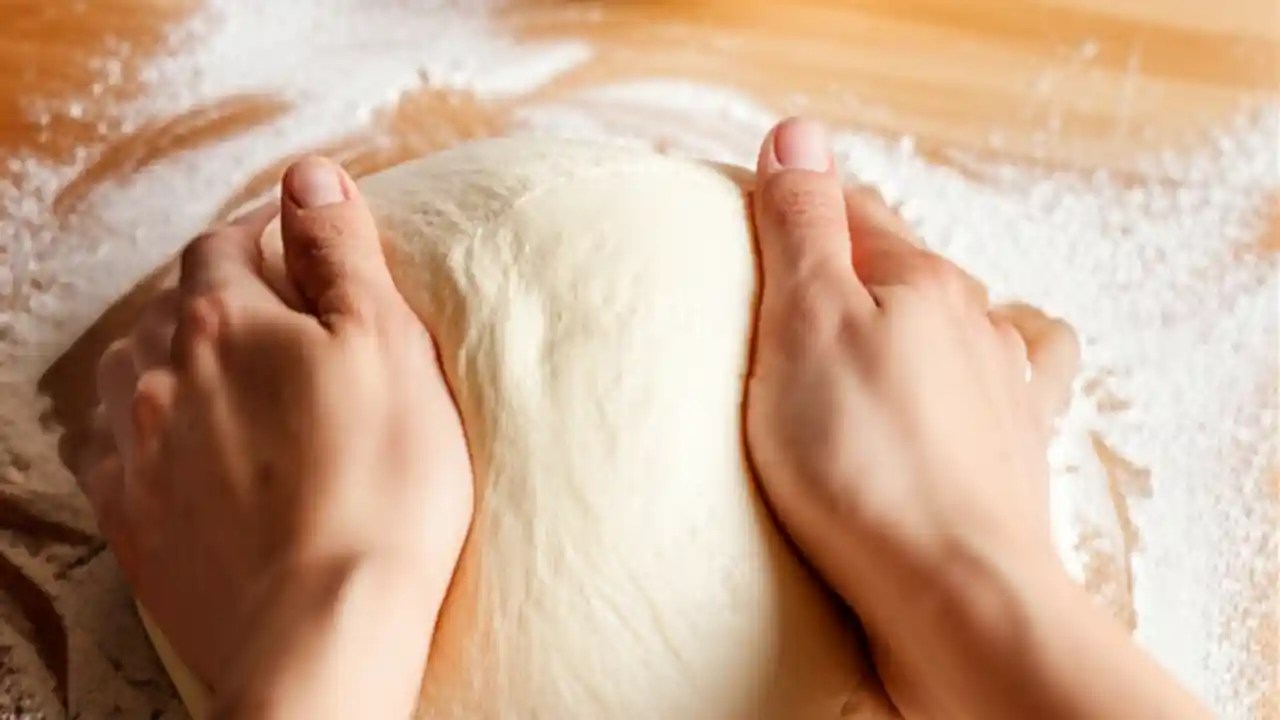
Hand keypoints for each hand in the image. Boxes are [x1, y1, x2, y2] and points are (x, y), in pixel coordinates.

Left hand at [81, 157, 472, 717]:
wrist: (323, 627)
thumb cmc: (379, 483)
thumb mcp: (385, 341)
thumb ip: (339, 249)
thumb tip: (308, 174)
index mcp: (227, 321)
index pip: (227, 244)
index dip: (264, 230)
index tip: (299, 237)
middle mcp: (162, 376)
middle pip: (175, 305)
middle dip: (219, 291)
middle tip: (274, 305)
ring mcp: (138, 453)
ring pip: (132, 371)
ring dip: (171, 352)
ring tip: (219, 364)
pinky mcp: (134, 520)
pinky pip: (112, 449)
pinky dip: (139, 426)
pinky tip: (171, 437)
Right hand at [746, 117, 1076, 615]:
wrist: (955, 597)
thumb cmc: (865, 467)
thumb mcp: (806, 324)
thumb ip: (802, 226)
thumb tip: (796, 134)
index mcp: (921, 280)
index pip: (845, 211)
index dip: (788, 209)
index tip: (738, 227)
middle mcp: (974, 323)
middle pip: (896, 266)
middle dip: (840, 268)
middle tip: (774, 297)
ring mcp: (1000, 389)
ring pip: (947, 324)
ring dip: (903, 319)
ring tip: (855, 348)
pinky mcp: (1009, 453)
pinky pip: (998, 387)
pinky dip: (974, 374)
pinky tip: (953, 391)